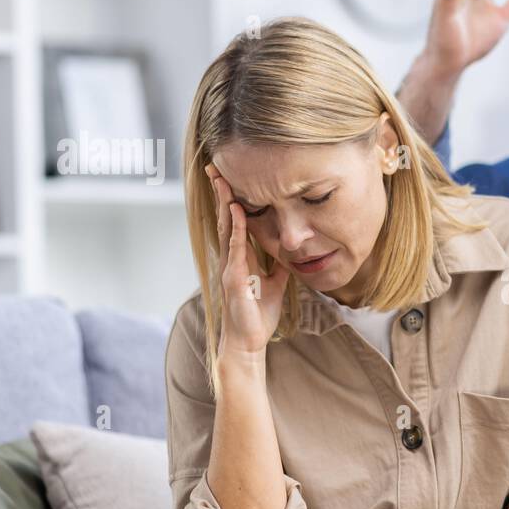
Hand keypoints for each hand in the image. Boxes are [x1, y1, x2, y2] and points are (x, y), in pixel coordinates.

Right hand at [206, 163, 288, 357]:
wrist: (250, 340)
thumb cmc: (259, 314)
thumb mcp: (276, 284)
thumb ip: (280, 267)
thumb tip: (292, 254)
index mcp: (242, 257)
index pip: (235, 222)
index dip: (232, 200)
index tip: (229, 177)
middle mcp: (232, 257)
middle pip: (225, 218)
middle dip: (221, 193)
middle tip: (215, 167)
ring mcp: (230, 266)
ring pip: (226, 228)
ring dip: (224, 203)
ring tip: (221, 179)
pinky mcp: (233, 277)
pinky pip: (236, 247)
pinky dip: (237, 228)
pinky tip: (237, 210)